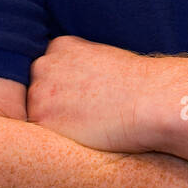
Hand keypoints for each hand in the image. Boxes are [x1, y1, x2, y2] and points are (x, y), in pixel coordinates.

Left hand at [27, 35, 154, 153]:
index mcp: (60, 46)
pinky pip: (41, 136)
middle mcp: (43, 66)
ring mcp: (38, 93)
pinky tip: (82, 138)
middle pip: (38, 90)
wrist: (150, 100)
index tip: (84, 98)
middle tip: (84, 115)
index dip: (64, 88)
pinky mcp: (41, 120)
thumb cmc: (138, 84)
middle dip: (55, 104)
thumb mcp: (104, 59)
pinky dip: (57, 141)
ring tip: (86, 128)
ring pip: (37, 114)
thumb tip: (73, 86)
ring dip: (54, 124)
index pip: (48, 70)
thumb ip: (79, 66)